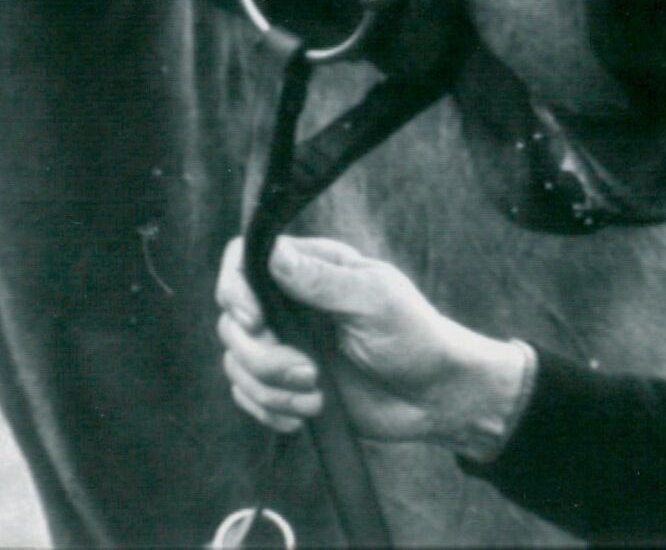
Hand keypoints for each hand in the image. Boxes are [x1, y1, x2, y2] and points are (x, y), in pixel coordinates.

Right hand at [215, 235, 529, 451]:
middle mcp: (292, 304)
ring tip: (318, 396)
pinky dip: (271, 410)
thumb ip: (322, 279)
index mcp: (313, 269)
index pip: (245, 261)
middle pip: (233, 321)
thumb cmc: (414, 336)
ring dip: (271, 388)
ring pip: (237, 362)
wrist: (433, 396)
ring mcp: (287, 345)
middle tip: (309, 371)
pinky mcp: (287, 384)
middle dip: (263, 355)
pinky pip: (248, 396)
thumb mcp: (374, 300)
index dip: (235, 289)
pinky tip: (307, 413)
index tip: (256, 321)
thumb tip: (274, 252)